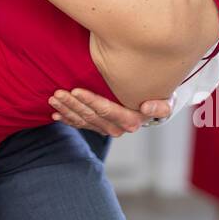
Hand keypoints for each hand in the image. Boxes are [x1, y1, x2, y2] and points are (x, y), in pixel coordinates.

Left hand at [47, 87, 177, 135]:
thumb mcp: (165, 101)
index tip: (75, 90)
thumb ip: (161, 106)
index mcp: (131, 121)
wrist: (150, 107)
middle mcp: (117, 129)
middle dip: (72, 104)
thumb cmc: (156, 97)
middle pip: (90, 116)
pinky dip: (66, 119)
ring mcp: (105, 129)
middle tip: (57, 93)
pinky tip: (55, 113)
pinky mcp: (97, 128)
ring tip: (53, 98)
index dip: (89, 100)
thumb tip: (147, 107)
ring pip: (82, 120)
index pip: (106, 110)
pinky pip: (79, 125)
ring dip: (66, 109)